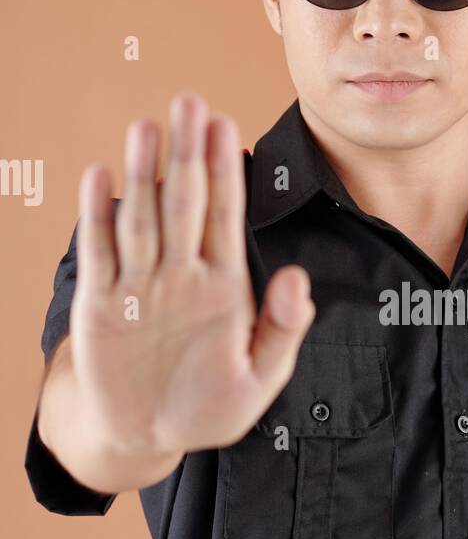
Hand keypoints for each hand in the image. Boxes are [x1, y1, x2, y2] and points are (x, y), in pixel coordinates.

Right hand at [68, 92, 315, 457]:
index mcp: (223, 287)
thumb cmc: (206, 408)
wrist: (145, 437)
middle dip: (188, 154)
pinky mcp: (101, 304)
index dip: (226, 172)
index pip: (225, 216)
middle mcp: (180, 275)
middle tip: (191, 101)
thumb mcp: (259, 379)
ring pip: (142, 218)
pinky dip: (98, 217)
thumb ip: (282, 329)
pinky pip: (100, 253)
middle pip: (184, 203)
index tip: (230, 127)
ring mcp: (139, 285)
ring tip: (147, 127)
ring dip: (143, 173)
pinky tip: (101, 178)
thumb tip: (298, 277)